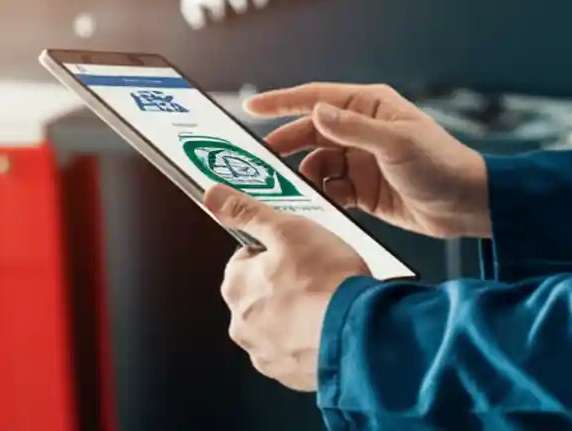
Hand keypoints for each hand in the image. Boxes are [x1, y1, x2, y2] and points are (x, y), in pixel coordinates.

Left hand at [204, 185, 370, 391]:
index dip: (274, 251)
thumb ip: (247, 212)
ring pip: (277, 325)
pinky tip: (330, 326)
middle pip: (259, 294)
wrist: (358, 331)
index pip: (245, 260)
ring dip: (296, 315)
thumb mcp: (287, 229)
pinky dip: (308, 340)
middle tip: (317, 275)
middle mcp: (242, 324)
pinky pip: (295, 351)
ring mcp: (265, 353)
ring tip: (327, 302)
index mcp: (236, 286)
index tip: (296, 251)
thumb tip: (213, 196)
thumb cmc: (326, 280)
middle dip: (283, 285)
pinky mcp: (290, 375)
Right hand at [245, 83, 490, 238]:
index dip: (281, 101)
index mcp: (370, 106)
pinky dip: (321, 197)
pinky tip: (319, 206)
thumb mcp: (397, 144)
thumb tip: (316, 112)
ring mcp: (362, 160)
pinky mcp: (364, 189)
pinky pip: (330, 189)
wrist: (468, 204)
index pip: (316, 98)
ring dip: (305, 178)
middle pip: (309, 133)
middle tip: (260, 163)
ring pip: (317, 164)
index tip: (250, 106)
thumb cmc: (441, 165)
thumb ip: (355, 129)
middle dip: (285, 146)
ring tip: (296, 192)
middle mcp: (362, 129)